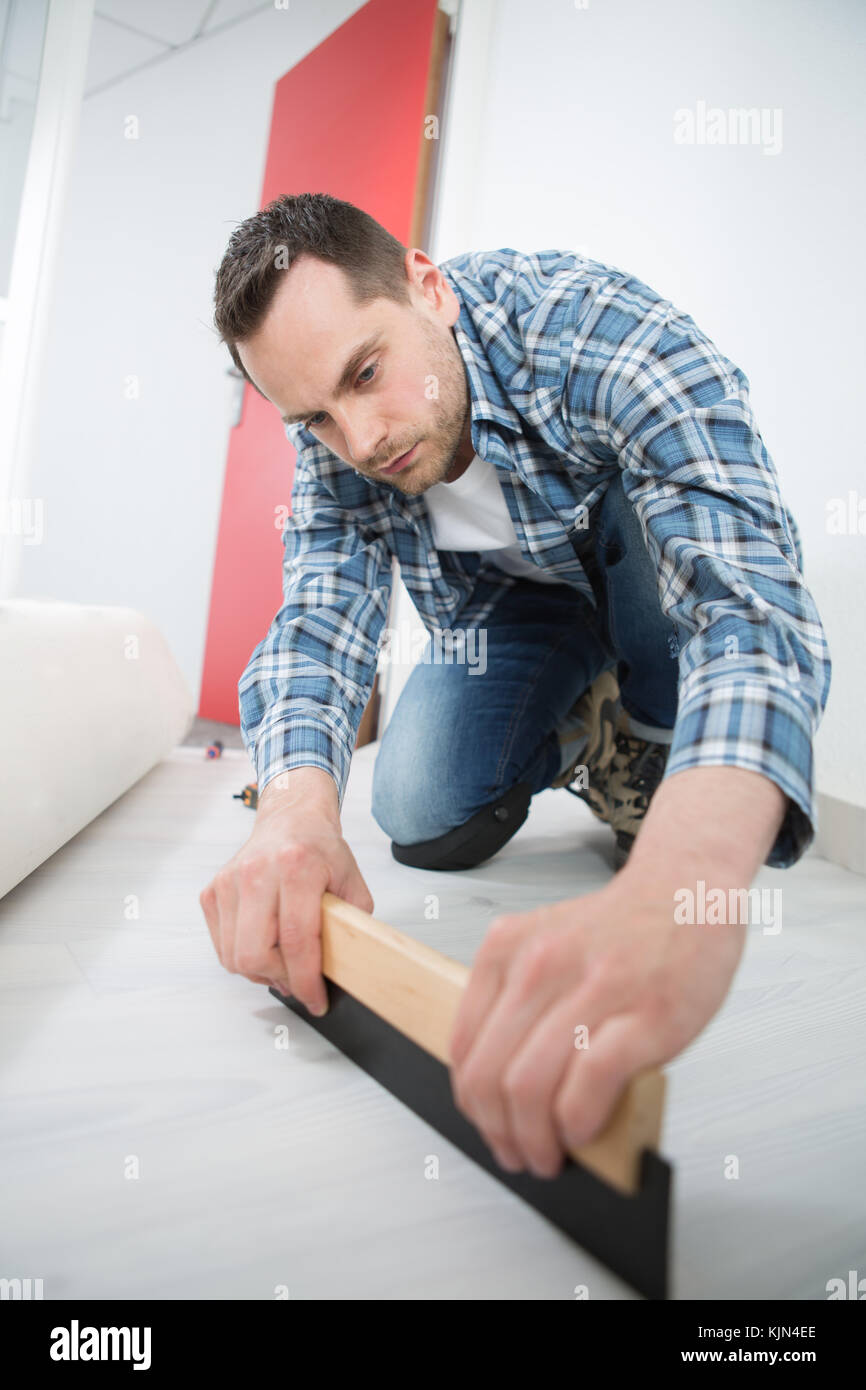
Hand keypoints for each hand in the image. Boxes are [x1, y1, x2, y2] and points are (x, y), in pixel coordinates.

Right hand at [199, 797, 373, 1013]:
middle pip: (255, 954)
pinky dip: (243, 956)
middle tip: (300, 980)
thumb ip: (351, 925)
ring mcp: (228, 882)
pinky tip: (265, 944)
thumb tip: (343, 971)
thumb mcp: (352, 883)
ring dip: (261, 971)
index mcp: (296, 867)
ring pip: (234, 956)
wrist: (290, 819)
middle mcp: (257, 872)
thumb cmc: (321, 852)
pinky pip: (222, 946)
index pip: (296, 940)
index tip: (316, 1001)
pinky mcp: (212, 892)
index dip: (306, 980)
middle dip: (281, 979)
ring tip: (284, 961)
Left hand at [448, 874, 745, 1176]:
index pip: (464, 1047)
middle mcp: (540, 966)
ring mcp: (592, 990)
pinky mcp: (644, 1016)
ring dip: (536, 1140)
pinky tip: (584, 1131)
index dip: (473, 1105)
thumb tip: (499, 1084)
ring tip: (551, 1154)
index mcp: (507, 950)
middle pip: (490, 1076)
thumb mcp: (543, 942)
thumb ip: (515, 998)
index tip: (490, 1127)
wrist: (687, 890)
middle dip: (499, 1133)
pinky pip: (588, 1084)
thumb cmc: (623, 928)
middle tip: (520, 1154)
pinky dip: (578, 1123)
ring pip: (529, 1087)